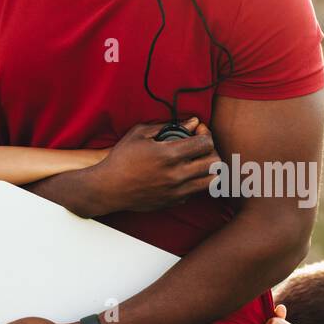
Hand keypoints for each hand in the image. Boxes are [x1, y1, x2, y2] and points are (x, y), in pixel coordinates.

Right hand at [90, 116, 221, 211]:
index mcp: (169, 154)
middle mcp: (177, 174)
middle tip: (202, 147)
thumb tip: (193, 122)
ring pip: (211, 181)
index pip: (206, 143)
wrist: (108, 188)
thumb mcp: (140, 133)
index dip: (206, 134)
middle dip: (212, 151)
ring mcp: (177, 191)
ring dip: (209, 169)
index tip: (198, 132)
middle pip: (214, 163)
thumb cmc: (121, 158)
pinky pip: (196, 192)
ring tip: (198, 162)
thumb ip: (169, 126)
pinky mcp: (173, 201)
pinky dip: (196, 182)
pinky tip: (184, 175)